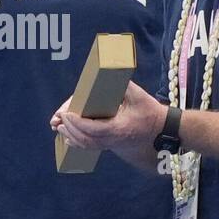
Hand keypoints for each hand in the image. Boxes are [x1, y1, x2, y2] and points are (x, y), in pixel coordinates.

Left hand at [50, 81, 167, 151]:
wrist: (160, 131)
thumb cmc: (150, 112)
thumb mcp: (139, 95)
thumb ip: (124, 84)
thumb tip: (110, 70)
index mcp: (119, 128)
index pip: (93, 129)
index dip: (78, 123)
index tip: (67, 114)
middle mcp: (113, 140)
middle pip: (86, 138)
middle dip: (70, 128)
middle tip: (58, 118)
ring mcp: (111, 144)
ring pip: (86, 144)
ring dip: (71, 136)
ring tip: (59, 126)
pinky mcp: (110, 145)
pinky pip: (90, 147)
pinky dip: (77, 143)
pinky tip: (67, 138)